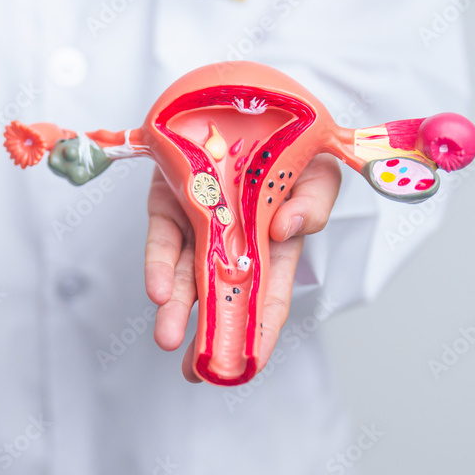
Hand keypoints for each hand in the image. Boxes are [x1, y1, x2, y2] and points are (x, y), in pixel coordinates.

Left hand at [143, 155, 341, 380]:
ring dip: (176, 308)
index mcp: (274, 245)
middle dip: (208, 335)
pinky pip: (162, 239)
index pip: (267, 298)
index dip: (259, 333)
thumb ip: (314, 203)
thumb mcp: (318, 173)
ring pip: (184, 274)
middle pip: (220, 296)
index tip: (246, 366)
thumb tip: (289, 229)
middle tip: (194, 372)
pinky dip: (158, 265)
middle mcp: (233, 241)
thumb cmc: (291, 146)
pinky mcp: (169, 204)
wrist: (243, 102)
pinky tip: (157, 292)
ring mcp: (198, 224)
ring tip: (168, 339)